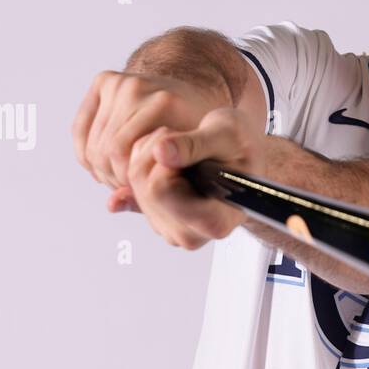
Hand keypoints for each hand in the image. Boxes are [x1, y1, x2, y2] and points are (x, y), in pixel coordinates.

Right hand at [71, 70, 226, 199]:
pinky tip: (101, 165)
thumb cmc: (196, 134)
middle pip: (104, 149)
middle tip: (125, 188)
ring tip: (117, 179)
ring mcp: (118, 82)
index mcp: (163, 104)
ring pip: (91, 142)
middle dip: (112, 176)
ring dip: (99, 168)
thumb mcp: (186, 163)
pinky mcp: (104, 81)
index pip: (122, 155)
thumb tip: (112, 205)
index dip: (125, 181)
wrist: (194, 93)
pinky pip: (80, 128)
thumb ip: (156, 184)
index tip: (137, 192)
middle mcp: (137, 88)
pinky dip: (85, 152)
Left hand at [110, 105, 267, 249]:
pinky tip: (169, 163)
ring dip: (149, 157)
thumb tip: (161, 151)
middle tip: (184, 145)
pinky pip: (128, 188)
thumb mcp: (227, 134)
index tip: (187, 149)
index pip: (161, 190)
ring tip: (181, 152)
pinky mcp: (155, 220)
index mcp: (214, 221)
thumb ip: (195, 144)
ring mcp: (170, 229)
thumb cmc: (241, 149)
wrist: (240, 158)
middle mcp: (190, 234)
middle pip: (143, 186)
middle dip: (156, 155)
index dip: (168, 162)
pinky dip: (143, 166)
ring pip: (132, 184)